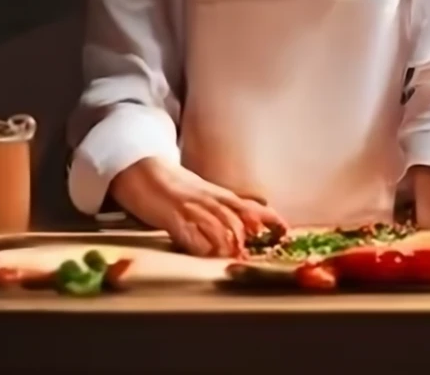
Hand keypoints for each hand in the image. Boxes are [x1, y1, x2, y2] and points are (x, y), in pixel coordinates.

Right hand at [110, 157, 286, 256]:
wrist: (143, 171)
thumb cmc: (175, 186)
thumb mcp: (205, 192)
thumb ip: (227, 204)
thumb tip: (256, 211)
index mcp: (218, 195)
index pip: (248, 206)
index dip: (268, 218)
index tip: (285, 229)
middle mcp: (209, 200)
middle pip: (235, 219)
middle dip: (247, 238)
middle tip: (253, 256)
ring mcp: (191, 208)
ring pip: (216, 226)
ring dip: (227, 244)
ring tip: (234, 258)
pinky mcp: (171, 217)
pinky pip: (190, 234)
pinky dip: (200, 247)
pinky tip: (205, 255)